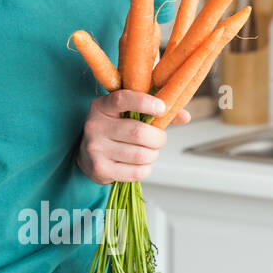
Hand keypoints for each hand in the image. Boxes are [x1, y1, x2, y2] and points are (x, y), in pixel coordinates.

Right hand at [76, 89, 190, 185]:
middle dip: (158, 139)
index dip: (144, 102)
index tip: (162, 108)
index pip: (122, 100)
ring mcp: (95, 148)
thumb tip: (185, 116)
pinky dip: (145, 169)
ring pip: (140, 155)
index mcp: (101, 106)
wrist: (87, 155)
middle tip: (158, 139)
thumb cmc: (114, 130)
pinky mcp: (100, 168)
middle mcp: (95, 126)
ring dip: (152, 155)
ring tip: (148, 152)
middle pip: (138, 132)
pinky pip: (136, 172)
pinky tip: (139, 164)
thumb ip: (155, 112)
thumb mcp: (128, 115)